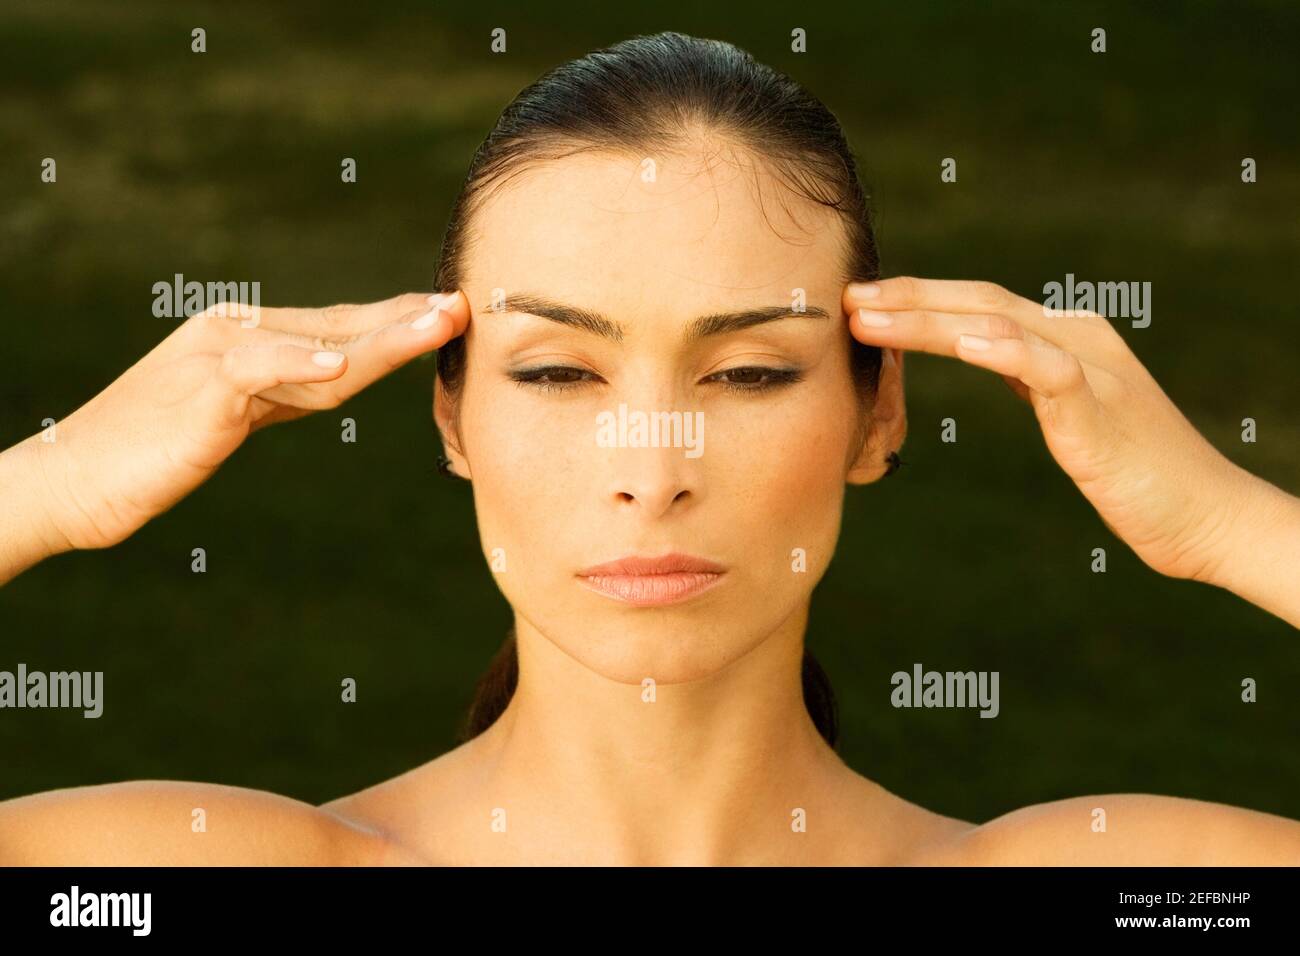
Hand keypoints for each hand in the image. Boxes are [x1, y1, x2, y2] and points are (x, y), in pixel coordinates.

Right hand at [31, 292, 468, 551]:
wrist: (75, 479)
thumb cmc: (155, 453)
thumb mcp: (236, 415)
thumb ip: (284, 391)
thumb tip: (337, 379)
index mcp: (248, 336)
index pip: (338, 327)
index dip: (394, 322)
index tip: (447, 315)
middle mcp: (237, 332)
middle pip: (341, 328)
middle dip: (406, 320)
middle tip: (464, 307)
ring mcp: (218, 354)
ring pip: (321, 344)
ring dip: (384, 335)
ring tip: (437, 323)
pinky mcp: (201, 387)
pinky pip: (261, 369)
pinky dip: (302, 363)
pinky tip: (345, 364)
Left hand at [843, 276, 1252, 584]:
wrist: (1206, 515)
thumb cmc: (1134, 472)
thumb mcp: (1067, 412)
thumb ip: (1029, 377)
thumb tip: (980, 351)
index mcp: (1063, 338)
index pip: (977, 304)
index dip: (917, 300)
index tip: (859, 303)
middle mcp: (1076, 338)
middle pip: (978, 303)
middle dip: (907, 298)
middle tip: (845, 298)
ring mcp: (1092, 369)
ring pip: (998, 325)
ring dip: (928, 319)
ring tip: (871, 318)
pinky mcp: (1102, 409)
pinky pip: (1049, 371)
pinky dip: (1006, 352)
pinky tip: (963, 344)